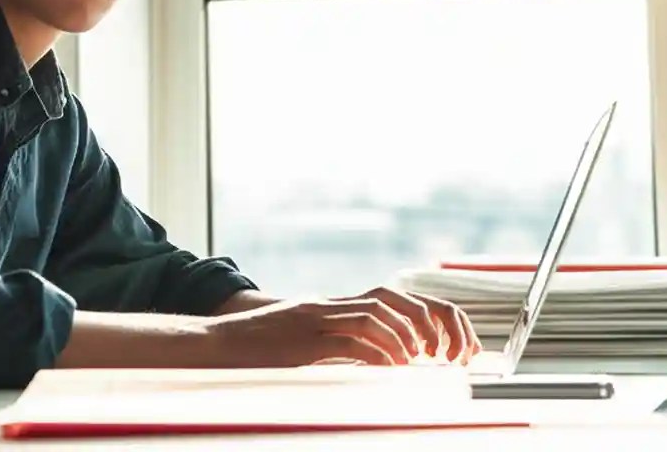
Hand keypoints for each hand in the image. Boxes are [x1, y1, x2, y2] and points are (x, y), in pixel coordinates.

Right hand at [205, 288, 480, 366]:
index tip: (449, 345)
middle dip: (428, 321)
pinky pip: (349, 339)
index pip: (392, 298)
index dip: (427, 315)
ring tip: (418, 360)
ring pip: (375, 312)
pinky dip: (376, 352)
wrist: (218, 344)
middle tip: (445, 352)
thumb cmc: (261, 350)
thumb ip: (341, 350)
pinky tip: (391, 368)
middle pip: (392, 297)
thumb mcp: (309, 347)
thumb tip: (379, 368)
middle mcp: (331, 306)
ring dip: (404, 336)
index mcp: (335, 307)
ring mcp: (317, 319)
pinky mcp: (305, 339)